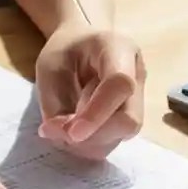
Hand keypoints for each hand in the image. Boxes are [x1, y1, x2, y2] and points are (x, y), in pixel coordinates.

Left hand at [35, 24, 145, 158]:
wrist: (80, 46)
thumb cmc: (64, 51)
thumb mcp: (49, 69)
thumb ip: (56, 105)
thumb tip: (68, 139)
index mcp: (118, 48)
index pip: (120, 85)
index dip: (97, 114)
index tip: (72, 133)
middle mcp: (137, 74)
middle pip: (129, 120)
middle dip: (93, 134)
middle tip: (62, 129)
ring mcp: (138, 98)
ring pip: (122, 135)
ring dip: (89, 139)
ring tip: (69, 120)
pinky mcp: (132, 116)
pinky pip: (114, 140)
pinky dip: (91, 142)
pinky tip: (78, 126)